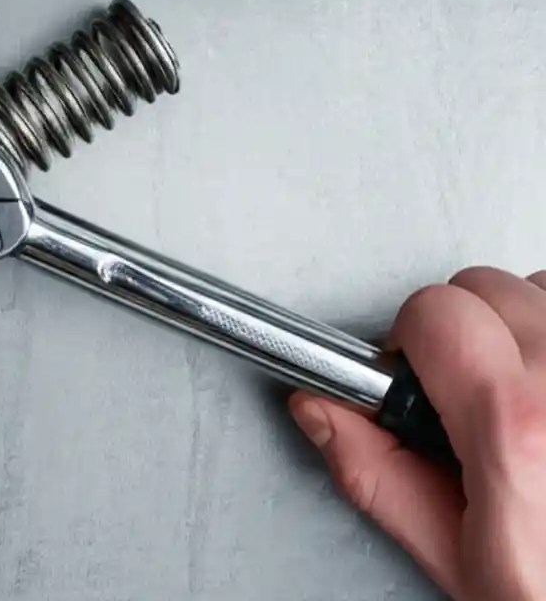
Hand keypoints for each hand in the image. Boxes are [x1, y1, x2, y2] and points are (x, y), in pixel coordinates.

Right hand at [290, 267, 545, 599]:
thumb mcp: (461, 558)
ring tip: (534, 393)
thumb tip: (322, 410)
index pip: (433, 311)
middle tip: (476, 397)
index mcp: (516, 427)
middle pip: (485, 288)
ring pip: (543, 288)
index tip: (417, 378)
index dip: (410, 344)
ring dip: (527, 326)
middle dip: (463, 332)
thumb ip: (376, 475)